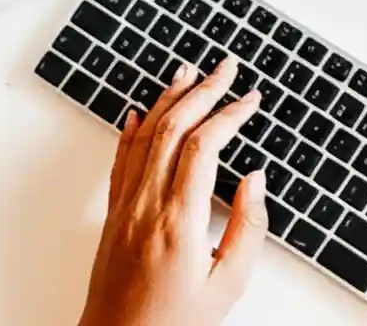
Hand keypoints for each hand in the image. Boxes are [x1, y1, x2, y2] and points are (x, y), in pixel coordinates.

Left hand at [78, 57, 268, 325]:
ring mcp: (124, 208)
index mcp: (180, 221)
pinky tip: (137, 112)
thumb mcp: (228, 284)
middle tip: (226, 67)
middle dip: (203, 90)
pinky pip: (120, 160)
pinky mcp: (112, 217)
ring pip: (143, 136)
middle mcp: (147, 206)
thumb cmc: (174, 324)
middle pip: (173, 129)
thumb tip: (254, 180)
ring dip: (168, 98)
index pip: (205, 146)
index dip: (229, 114)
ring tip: (188, 72)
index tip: (250, 99)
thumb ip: (248, 228)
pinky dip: (131, 130)